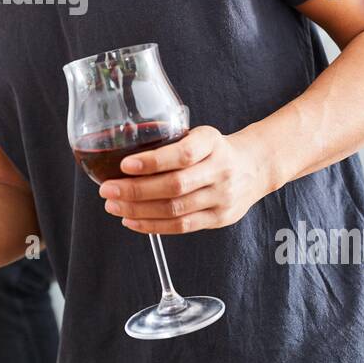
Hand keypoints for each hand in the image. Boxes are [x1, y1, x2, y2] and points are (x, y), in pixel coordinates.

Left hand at [98, 125, 277, 233]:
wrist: (255, 167)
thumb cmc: (215, 150)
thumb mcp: (199, 136)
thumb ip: (170, 143)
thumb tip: (122, 156)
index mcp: (212, 143)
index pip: (182, 154)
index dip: (153, 161)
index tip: (125, 164)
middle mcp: (220, 171)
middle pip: (175, 186)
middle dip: (136, 190)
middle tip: (108, 189)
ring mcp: (222, 197)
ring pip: (175, 210)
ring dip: (138, 210)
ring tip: (113, 205)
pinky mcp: (219, 219)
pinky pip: (182, 227)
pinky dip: (152, 225)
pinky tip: (132, 220)